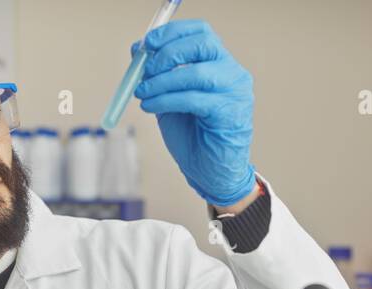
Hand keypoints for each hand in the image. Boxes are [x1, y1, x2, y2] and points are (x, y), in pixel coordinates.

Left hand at [132, 20, 255, 207]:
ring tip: (142, 93)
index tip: (147, 43)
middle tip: (145, 70)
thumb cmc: (193, 136)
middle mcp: (233, 73)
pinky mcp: (230, 114)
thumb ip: (157, 75)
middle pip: (202, 44)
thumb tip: (136, 50)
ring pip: (196, 73)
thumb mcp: (169, 98)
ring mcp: (235, 93)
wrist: (211, 173)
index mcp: (220, 64)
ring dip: (162, 81)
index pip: (201, 32)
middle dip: (167, 54)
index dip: (172, 32)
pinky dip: (166, 100)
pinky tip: (151, 107)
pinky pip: (193, 99)